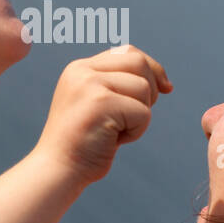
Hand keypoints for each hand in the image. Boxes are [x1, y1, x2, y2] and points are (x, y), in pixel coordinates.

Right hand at [33, 45, 171, 186]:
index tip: (166, 89)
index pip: (126, 52)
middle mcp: (82, 71)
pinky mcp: (100, 103)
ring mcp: (89, 85)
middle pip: (138, 62)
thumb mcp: (97, 105)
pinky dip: (137, 131)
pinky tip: (114, 141)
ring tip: (117, 132)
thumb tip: (163, 82)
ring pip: (143, 88)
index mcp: (79, 69)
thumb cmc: (83, 144)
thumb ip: (118, 87)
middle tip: (136, 116)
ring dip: (141, 115)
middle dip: (151, 88)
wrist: (57, 170)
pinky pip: (143, 112)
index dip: (151, 68)